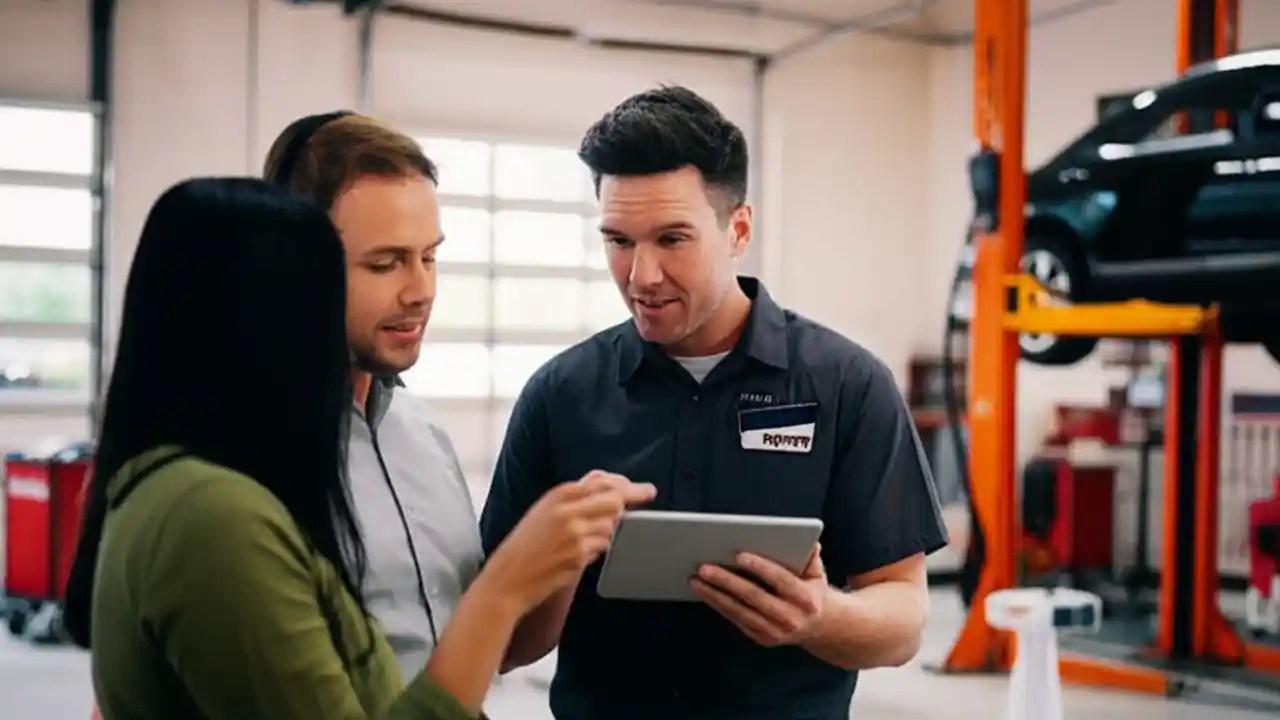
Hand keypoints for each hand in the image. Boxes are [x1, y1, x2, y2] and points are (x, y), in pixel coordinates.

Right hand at [481, 471, 655, 612]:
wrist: (507, 578)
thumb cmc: (524, 546)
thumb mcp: (545, 510)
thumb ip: (575, 496)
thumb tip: (606, 483)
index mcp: (559, 494)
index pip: (605, 483)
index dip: (629, 486)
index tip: (644, 491)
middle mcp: (568, 509)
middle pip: (616, 502)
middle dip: (631, 506)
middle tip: (641, 509)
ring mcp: (575, 533)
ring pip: (611, 527)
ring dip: (608, 534)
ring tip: (588, 541)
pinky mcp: (578, 556)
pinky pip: (601, 549)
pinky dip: (596, 551)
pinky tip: (578, 555)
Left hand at [690, 543, 827, 646]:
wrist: (820, 628)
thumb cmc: (811, 592)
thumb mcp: (817, 573)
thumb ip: (810, 556)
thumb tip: (808, 540)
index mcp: (806, 598)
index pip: (780, 580)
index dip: (760, 567)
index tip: (738, 555)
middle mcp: (790, 617)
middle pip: (754, 596)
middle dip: (727, 581)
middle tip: (704, 568)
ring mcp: (775, 632)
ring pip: (740, 611)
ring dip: (715, 595)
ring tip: (696, 580)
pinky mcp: (762, 638)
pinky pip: (736, 620)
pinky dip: (719, 606)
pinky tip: (705, 593)